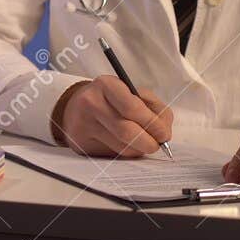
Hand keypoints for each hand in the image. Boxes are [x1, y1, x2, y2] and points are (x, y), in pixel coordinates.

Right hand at [56, 77, 172, 157]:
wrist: (75, 107)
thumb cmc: (111, 99)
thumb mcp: (129, 91)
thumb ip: (151, 107)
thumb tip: (163, 133)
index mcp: (106, 85)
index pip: (133, 108)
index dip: (153, 124)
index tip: (164, 134)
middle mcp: (91, 103)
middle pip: (126, 131)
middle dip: (148, 142)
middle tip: (157, 145)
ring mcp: (83, 125)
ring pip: (121, 147)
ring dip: (139, 149)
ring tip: (143, 143)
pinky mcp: (81, 144)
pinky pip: (113, 155)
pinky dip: (126, 153)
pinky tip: (126, 145)